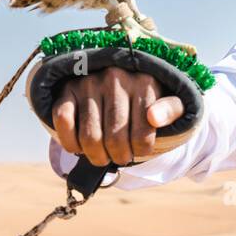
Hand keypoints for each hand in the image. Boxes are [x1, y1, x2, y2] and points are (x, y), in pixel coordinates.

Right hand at [52, 67, 184, 166]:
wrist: (122, 81)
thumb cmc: (149, 100)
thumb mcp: (172, 103)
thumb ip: (172, 111)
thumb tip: (154, 118)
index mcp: (145, 83)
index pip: (142, 136)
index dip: (140, 153)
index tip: (139, 151)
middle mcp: (116, 78)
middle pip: (114, 140)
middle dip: (118, 158)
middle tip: (120, 157)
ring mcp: (89, 82)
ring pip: (89, 137)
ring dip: (96, 156)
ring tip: (103, 156)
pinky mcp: (68, 88)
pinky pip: (63, 121)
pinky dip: (70, 142)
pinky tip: (80, 147)